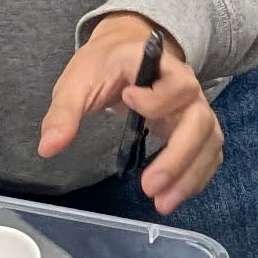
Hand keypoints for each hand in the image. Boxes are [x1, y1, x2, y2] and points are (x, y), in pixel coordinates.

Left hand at [38, 12, 221, 209]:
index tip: (127, 101)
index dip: (157, 98)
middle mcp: (185, 87)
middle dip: (178, 156)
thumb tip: (48, 147)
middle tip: (149, 186)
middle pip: (199, 120)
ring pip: (208, 142)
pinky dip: (195, 178)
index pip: (175, 82)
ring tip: (162, 204)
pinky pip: (208, 154)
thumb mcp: (78, 80)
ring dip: (189, 175)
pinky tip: (172, 197)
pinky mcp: (195, 129)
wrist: (125, 53)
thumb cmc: (102, 65)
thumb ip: (64, 112)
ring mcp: (194, 109)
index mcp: (158, 66)